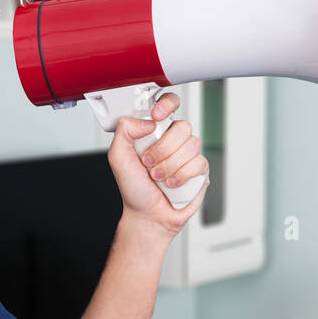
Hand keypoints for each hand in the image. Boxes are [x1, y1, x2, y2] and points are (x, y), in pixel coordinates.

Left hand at [107, 91, 208, 239]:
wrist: (148, 214)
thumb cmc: (134, 187)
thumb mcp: (117, 157)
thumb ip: (124, 131)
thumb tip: (147, 121)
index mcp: (155, 130)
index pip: (169, 104)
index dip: (167, 105)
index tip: (156, 116)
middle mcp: (173, 139)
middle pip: (182, 126)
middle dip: (163, 148)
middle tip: (149, 162)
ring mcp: (188, 154)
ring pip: (191, 145)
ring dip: (170, 165)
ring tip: (158, 177)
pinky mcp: (200, 169)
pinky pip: (198, 163)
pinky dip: (181, 176)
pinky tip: (172, 183)